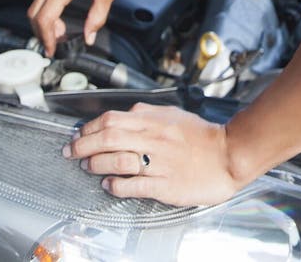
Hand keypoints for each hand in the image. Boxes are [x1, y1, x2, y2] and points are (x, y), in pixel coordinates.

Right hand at [28, 0, 128, 55]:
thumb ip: (97, 17)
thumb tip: (89, 35)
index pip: (45, 19)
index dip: (46, 37)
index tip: (52, 49)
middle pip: (34, 12)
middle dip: (41, 31)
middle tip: (55, 42)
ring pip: (38, 2)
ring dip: (45, 19)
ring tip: (62, 29)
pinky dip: (48, 7)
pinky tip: (63, 11)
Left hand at [62, 103, 244, 206]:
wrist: (228, 154)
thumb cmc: (202, 137)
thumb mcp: (173, 114)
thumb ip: (148, 115)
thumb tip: (124, 117)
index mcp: (153, 120)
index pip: (110, 119)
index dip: (88, 128)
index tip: (77, 135)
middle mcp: (153, 138)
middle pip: (108, 138)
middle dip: (83, 145)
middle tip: (71, 152)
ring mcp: (159, 162)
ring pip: (117, 160)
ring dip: (96, 164)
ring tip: (87, 167)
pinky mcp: (165, 184)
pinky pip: (134, 184)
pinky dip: (117, 184)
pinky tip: (108, 185)